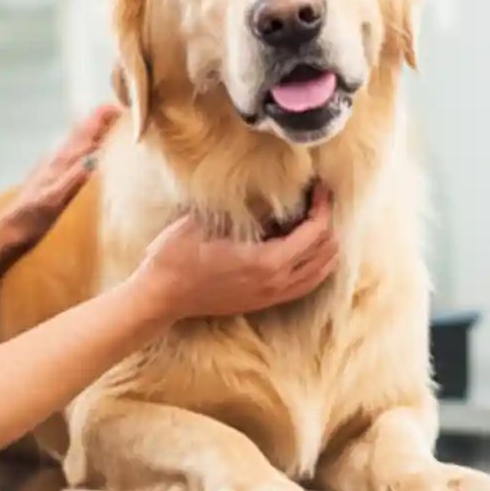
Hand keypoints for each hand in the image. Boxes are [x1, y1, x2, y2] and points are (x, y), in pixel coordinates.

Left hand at [0, 104, 121, 247]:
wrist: (10, 230)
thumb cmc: (32, 218)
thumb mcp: (54, 199)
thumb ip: (74, 177)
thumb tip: (96, 156)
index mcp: (61, 161)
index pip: (84, 130)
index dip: (101, 115)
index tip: (122, 107)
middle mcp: (58, 159)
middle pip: (82, 131)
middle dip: (103, 120)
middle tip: (126, 115)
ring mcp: (54, 167)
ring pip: (79, 142)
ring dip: (96, 132)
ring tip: (116, 129)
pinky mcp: (52, 178)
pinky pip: (75, 155)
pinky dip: (89, 149)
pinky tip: (94, 156)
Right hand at [129, 185, 339, 321]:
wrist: (162, 296)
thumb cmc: (177, 257)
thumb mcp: (206, 222)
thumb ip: (243, 210)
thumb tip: (270, 196)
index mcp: (267, 261)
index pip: (314, 233)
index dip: (323, 208)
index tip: (320, 189)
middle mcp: (276, 282)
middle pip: (323, 253)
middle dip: (328, 224)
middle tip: (319, 201)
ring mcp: (270, 295)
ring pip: (319, 274)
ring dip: (325, 248)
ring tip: (319, 224)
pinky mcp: (262, 302)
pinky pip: (304, 286)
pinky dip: (315, 268)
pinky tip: (308, 255)